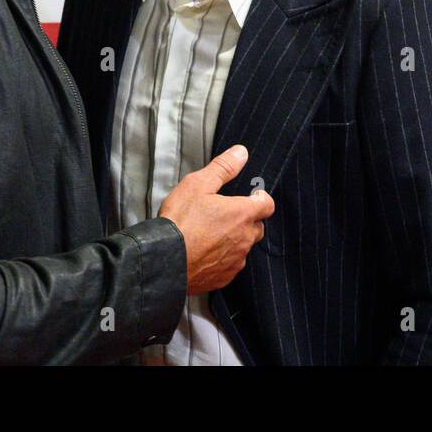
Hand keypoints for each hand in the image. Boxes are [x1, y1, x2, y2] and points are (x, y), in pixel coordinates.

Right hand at [158, 145, 273, 294]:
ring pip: (243, 247)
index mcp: (242, 214)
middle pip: (257, 227)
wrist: (164, 260)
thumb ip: (223, 167)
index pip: (267, 205)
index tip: (252, 196)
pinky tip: (205, 252)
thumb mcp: (198, 184)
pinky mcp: (224, 278)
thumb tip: (240, 153)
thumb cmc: (179, 222)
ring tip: (211, 234)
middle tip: (225, 214)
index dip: (260, 199)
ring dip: (234, 240)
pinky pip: (230, 265)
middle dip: (247, 220)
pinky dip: (223, 258)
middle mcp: (244, 239)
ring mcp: (235, 260)